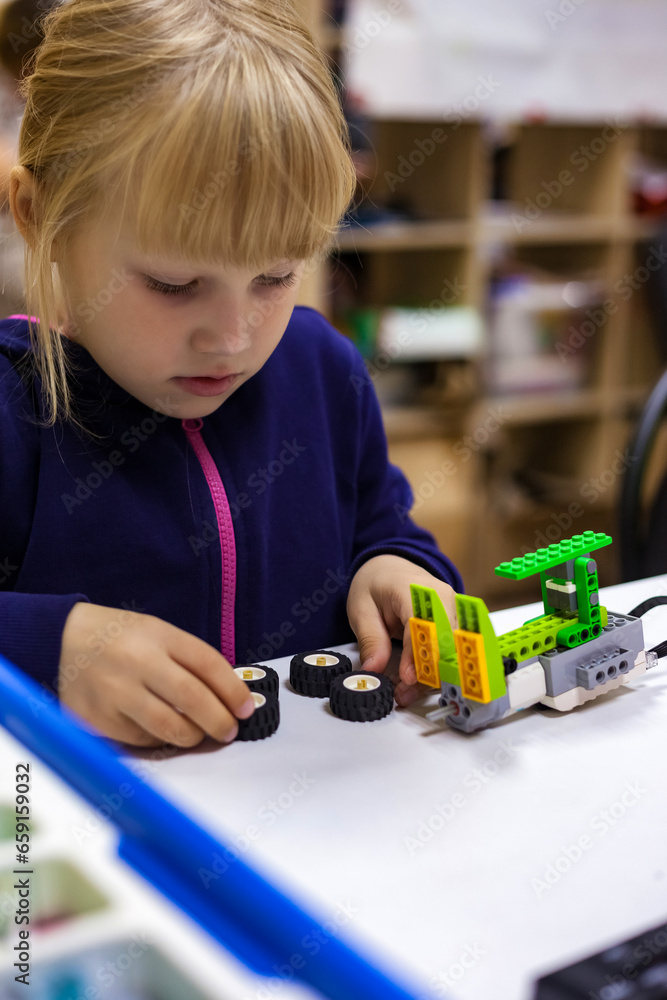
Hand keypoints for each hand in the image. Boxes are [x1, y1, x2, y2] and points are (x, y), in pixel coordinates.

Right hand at [59, 602, 255, 746]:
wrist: (63, 641)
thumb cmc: (121, 639)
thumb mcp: (158, 633)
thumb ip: (190, 661)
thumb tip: (230, 696)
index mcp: (158, 635)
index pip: (208, 664)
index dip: (233, 690)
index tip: (246, 707)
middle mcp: (137, 662)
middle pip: (192, 699)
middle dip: (220, 721)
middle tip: (229, 730)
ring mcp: (115, 691)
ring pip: (169, 728)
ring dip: (193, 736)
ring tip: (199, 733)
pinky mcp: (98, 718)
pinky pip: (142, 740)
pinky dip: (159, 740)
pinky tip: (161, 729)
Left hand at [346, 555, 456, 706]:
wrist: (391, 567)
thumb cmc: (377, 584)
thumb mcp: (361, 609)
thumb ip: (371, 640)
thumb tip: (373, 669)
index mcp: (413, 588)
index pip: (421, 626)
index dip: (416, 656)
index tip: (406, 679)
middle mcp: (441, 597)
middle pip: (444, 642)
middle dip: (427, 673)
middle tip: (403, 693)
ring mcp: (453, 608)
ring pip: (452, 651)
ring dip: (432, 676)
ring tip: (406, 692)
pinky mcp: (456, 621)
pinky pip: (452, 650)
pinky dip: (436, 669)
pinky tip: (418, 683)